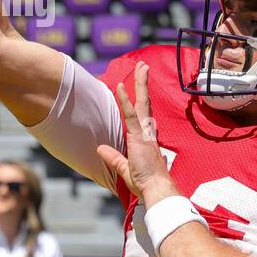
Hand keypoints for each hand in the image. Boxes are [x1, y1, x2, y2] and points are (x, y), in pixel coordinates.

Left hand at [96, 62, 177, 206]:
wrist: (157, 189)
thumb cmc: (146, 183)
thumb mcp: (125, 169)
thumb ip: (113, 158)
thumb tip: (100, 149)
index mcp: (146, 140)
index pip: (144, 116)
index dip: (142, 101)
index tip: (142, 89)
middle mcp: (147, 133)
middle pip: (145, 103)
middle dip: (144, 84)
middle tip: (144, 67)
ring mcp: (144, 133)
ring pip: (141, 103)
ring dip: (140, 84)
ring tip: (141, 67)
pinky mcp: (139, 136)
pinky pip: (131, 114)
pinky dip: (125, 100)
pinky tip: (121, 86)